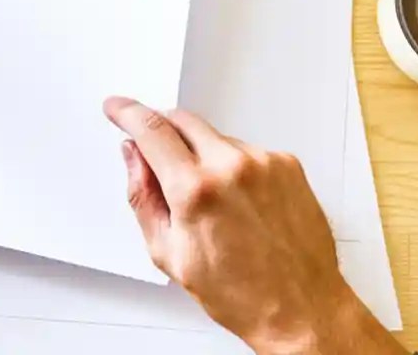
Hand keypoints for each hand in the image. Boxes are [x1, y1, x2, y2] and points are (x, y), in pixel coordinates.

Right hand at [105, 97, 405, 354]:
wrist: (301, 308)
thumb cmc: (241, 293)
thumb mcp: (169, 253)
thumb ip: (144, 196)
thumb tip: (133, 158)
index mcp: (196, 190)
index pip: (151, 130)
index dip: (127, 113)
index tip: (117, 108)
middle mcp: (232, 167)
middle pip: (182, 121)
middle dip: (162, 132)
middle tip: (158, 158)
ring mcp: (265, 162)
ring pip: (215, 138)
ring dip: (202, 155)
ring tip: (213, 205)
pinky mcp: (289, 164)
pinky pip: (247, 151)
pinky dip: (234, 167)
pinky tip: (241, 204)